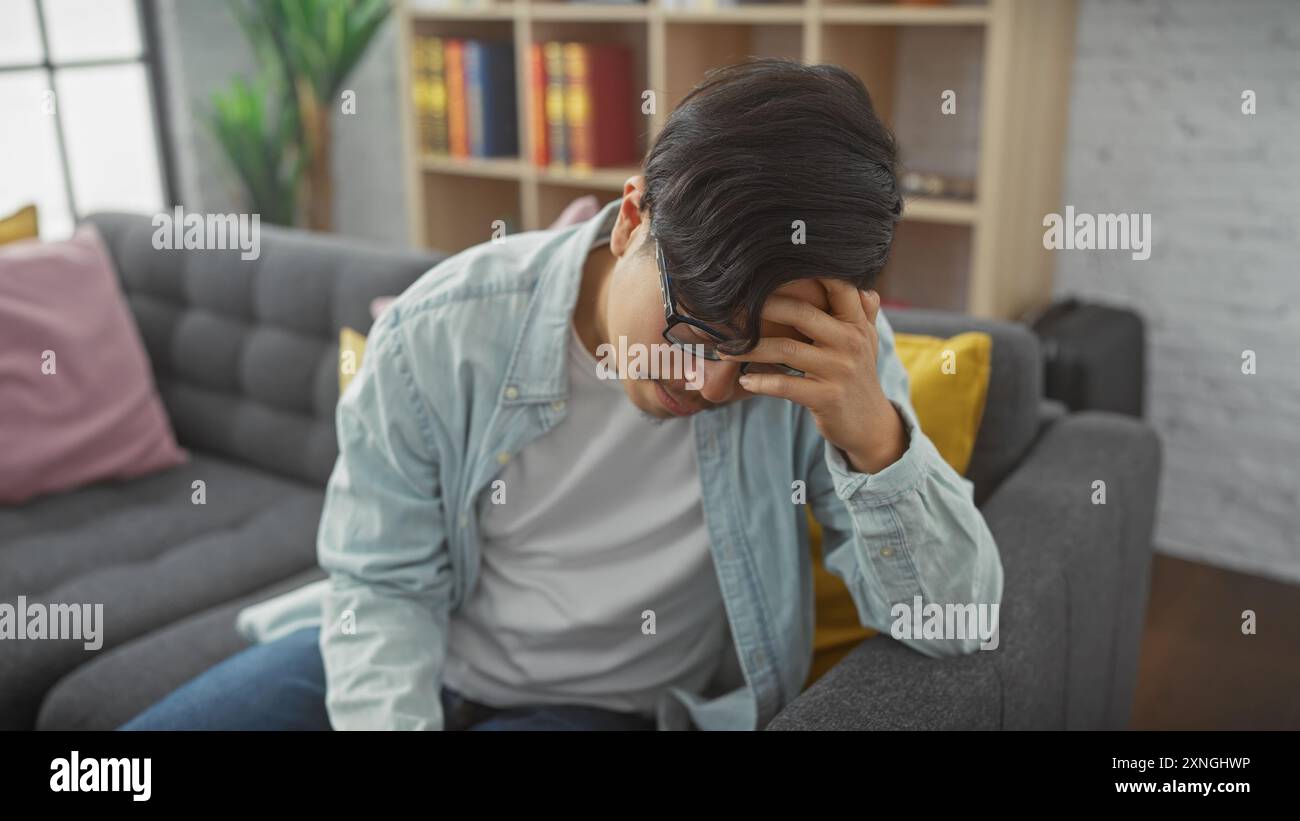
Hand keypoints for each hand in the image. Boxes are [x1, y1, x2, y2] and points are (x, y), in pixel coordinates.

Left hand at [723, 279, 907, 473]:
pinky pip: (785, 385)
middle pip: (801, 312)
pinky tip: (744, 380)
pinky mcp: (826, 397)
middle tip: (734, 309)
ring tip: (724, 348)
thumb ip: (864, 313)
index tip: (773, 268)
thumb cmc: (859, 376)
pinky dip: (761, 382)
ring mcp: (839, 370)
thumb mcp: (867, 341)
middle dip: (763, 307)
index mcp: (857, 323)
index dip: (809, 271)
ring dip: (750, 347)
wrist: (869, 424)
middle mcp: (850, 342)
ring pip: (786, 349)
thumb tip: (866, 287)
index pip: (838, 286)